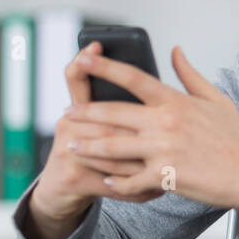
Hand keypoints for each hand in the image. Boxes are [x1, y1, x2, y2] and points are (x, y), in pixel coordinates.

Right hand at [31, 41, 163, 226]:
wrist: (62, 192)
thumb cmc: (89, 152)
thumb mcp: (95, 122)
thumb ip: (117, 96)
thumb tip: (142, 68)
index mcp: (79, 108)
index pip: (76, 78)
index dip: (84, 62)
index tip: (95, 46)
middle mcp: (69, 125)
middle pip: (106, 116)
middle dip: (141, 125)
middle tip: (173, 127)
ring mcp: (69, 152)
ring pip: (115, 151)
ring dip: (148, 160)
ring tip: (176, 162)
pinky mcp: (74, 179)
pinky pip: (114, 183)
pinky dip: (140, 187)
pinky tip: (159, 189)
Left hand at [65, 44, 238, 212]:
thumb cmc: (236, 138)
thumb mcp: (216, 99)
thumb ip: (190, 74)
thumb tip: (175, 50)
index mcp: (175, 101)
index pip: (134, 78)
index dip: (105, 68)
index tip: (83, 60)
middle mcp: (165, 122)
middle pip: (114, 113)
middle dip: (85, 112)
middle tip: (65, 113)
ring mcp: (163, 150)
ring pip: (113, 146)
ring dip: (88, 146)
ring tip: (71, 145)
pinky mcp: (165, 176)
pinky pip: (130, 180)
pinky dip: (116, 182)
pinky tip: (104, 180)